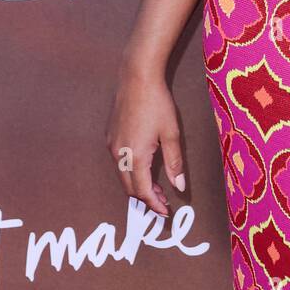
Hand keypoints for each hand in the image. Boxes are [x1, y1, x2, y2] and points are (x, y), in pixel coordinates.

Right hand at [105, 64, 185, 216]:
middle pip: (129, 187)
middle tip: (162, 201)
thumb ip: (174, 163)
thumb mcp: (171, 134)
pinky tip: (144, 166)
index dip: (154, 204)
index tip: (165, 212)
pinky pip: (119, 162)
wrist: (136, 77)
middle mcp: (119, 154)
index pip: (142, 191)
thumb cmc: (157, 103)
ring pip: (122, 175)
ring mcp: (112, 144)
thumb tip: (178, 187)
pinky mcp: (110, 136)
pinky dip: (130, 171)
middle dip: (145, 198)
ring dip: (137, 184)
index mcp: (135, 156)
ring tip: (155, 187)